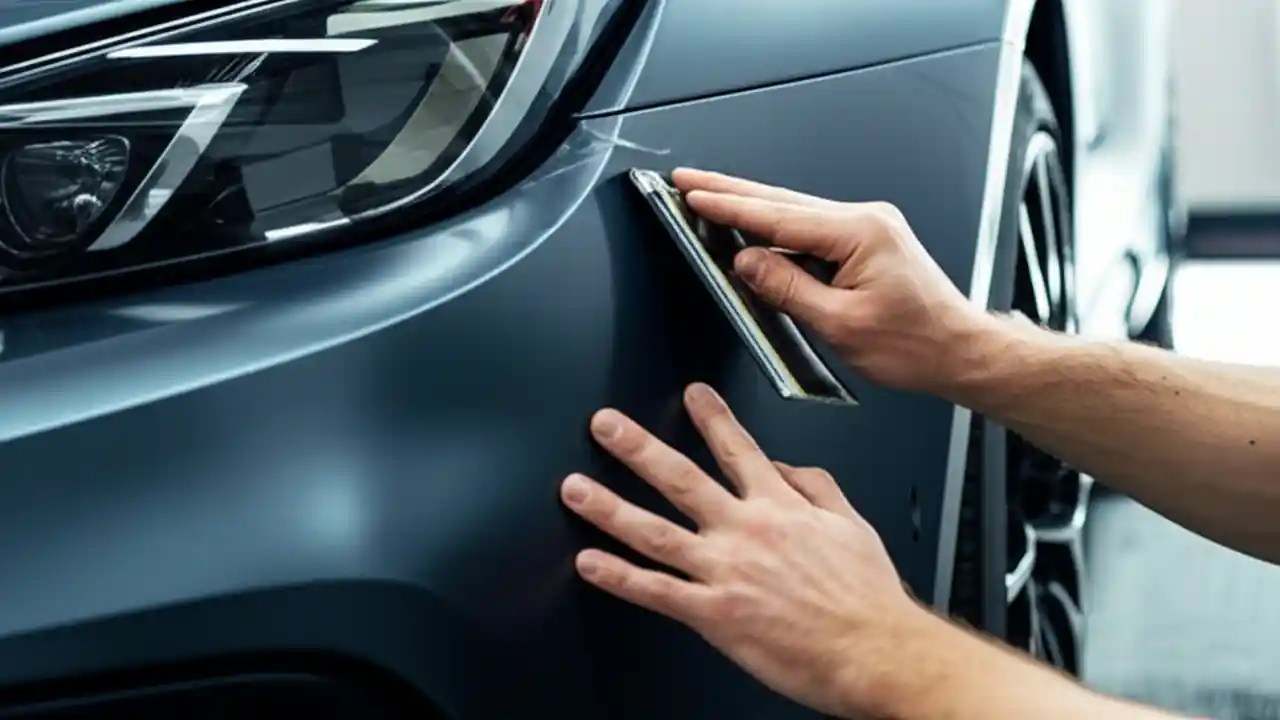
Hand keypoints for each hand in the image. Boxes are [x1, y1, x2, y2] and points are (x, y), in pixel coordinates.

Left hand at [561, 383, 948, 717]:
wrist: (877, 650)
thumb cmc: (867, 597)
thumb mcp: (852, 524)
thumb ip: (815, 487)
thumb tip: (783, 466)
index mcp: (781, 507)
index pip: (738, 448)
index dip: (711, 417)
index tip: (691, 394)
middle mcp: (747, 531)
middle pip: (680, 478)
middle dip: (637, 447)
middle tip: (605, 426)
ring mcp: (726, 570)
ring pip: (655, 531)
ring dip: (610, 507)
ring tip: (576, 488)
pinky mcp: (716, 613)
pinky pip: (656, 591)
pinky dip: (619, 576)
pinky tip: (589, 563)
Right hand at [671, 168, 997, 395]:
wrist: (959, 351)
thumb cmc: (915, 344)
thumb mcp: (840, 324)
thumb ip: (788, 289)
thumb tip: (747, 262)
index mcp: (860, 233)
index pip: (777, 216)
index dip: (729, 206)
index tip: (693, 196)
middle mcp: (865, 220)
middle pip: (781, 201)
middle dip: (729, 190)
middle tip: (686, 182)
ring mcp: (866, 228)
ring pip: (793, 213)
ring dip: (749, 206)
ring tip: (707, 201)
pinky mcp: (865, 242)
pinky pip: (809, 229)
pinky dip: (775, 227)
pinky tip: (751, 231)